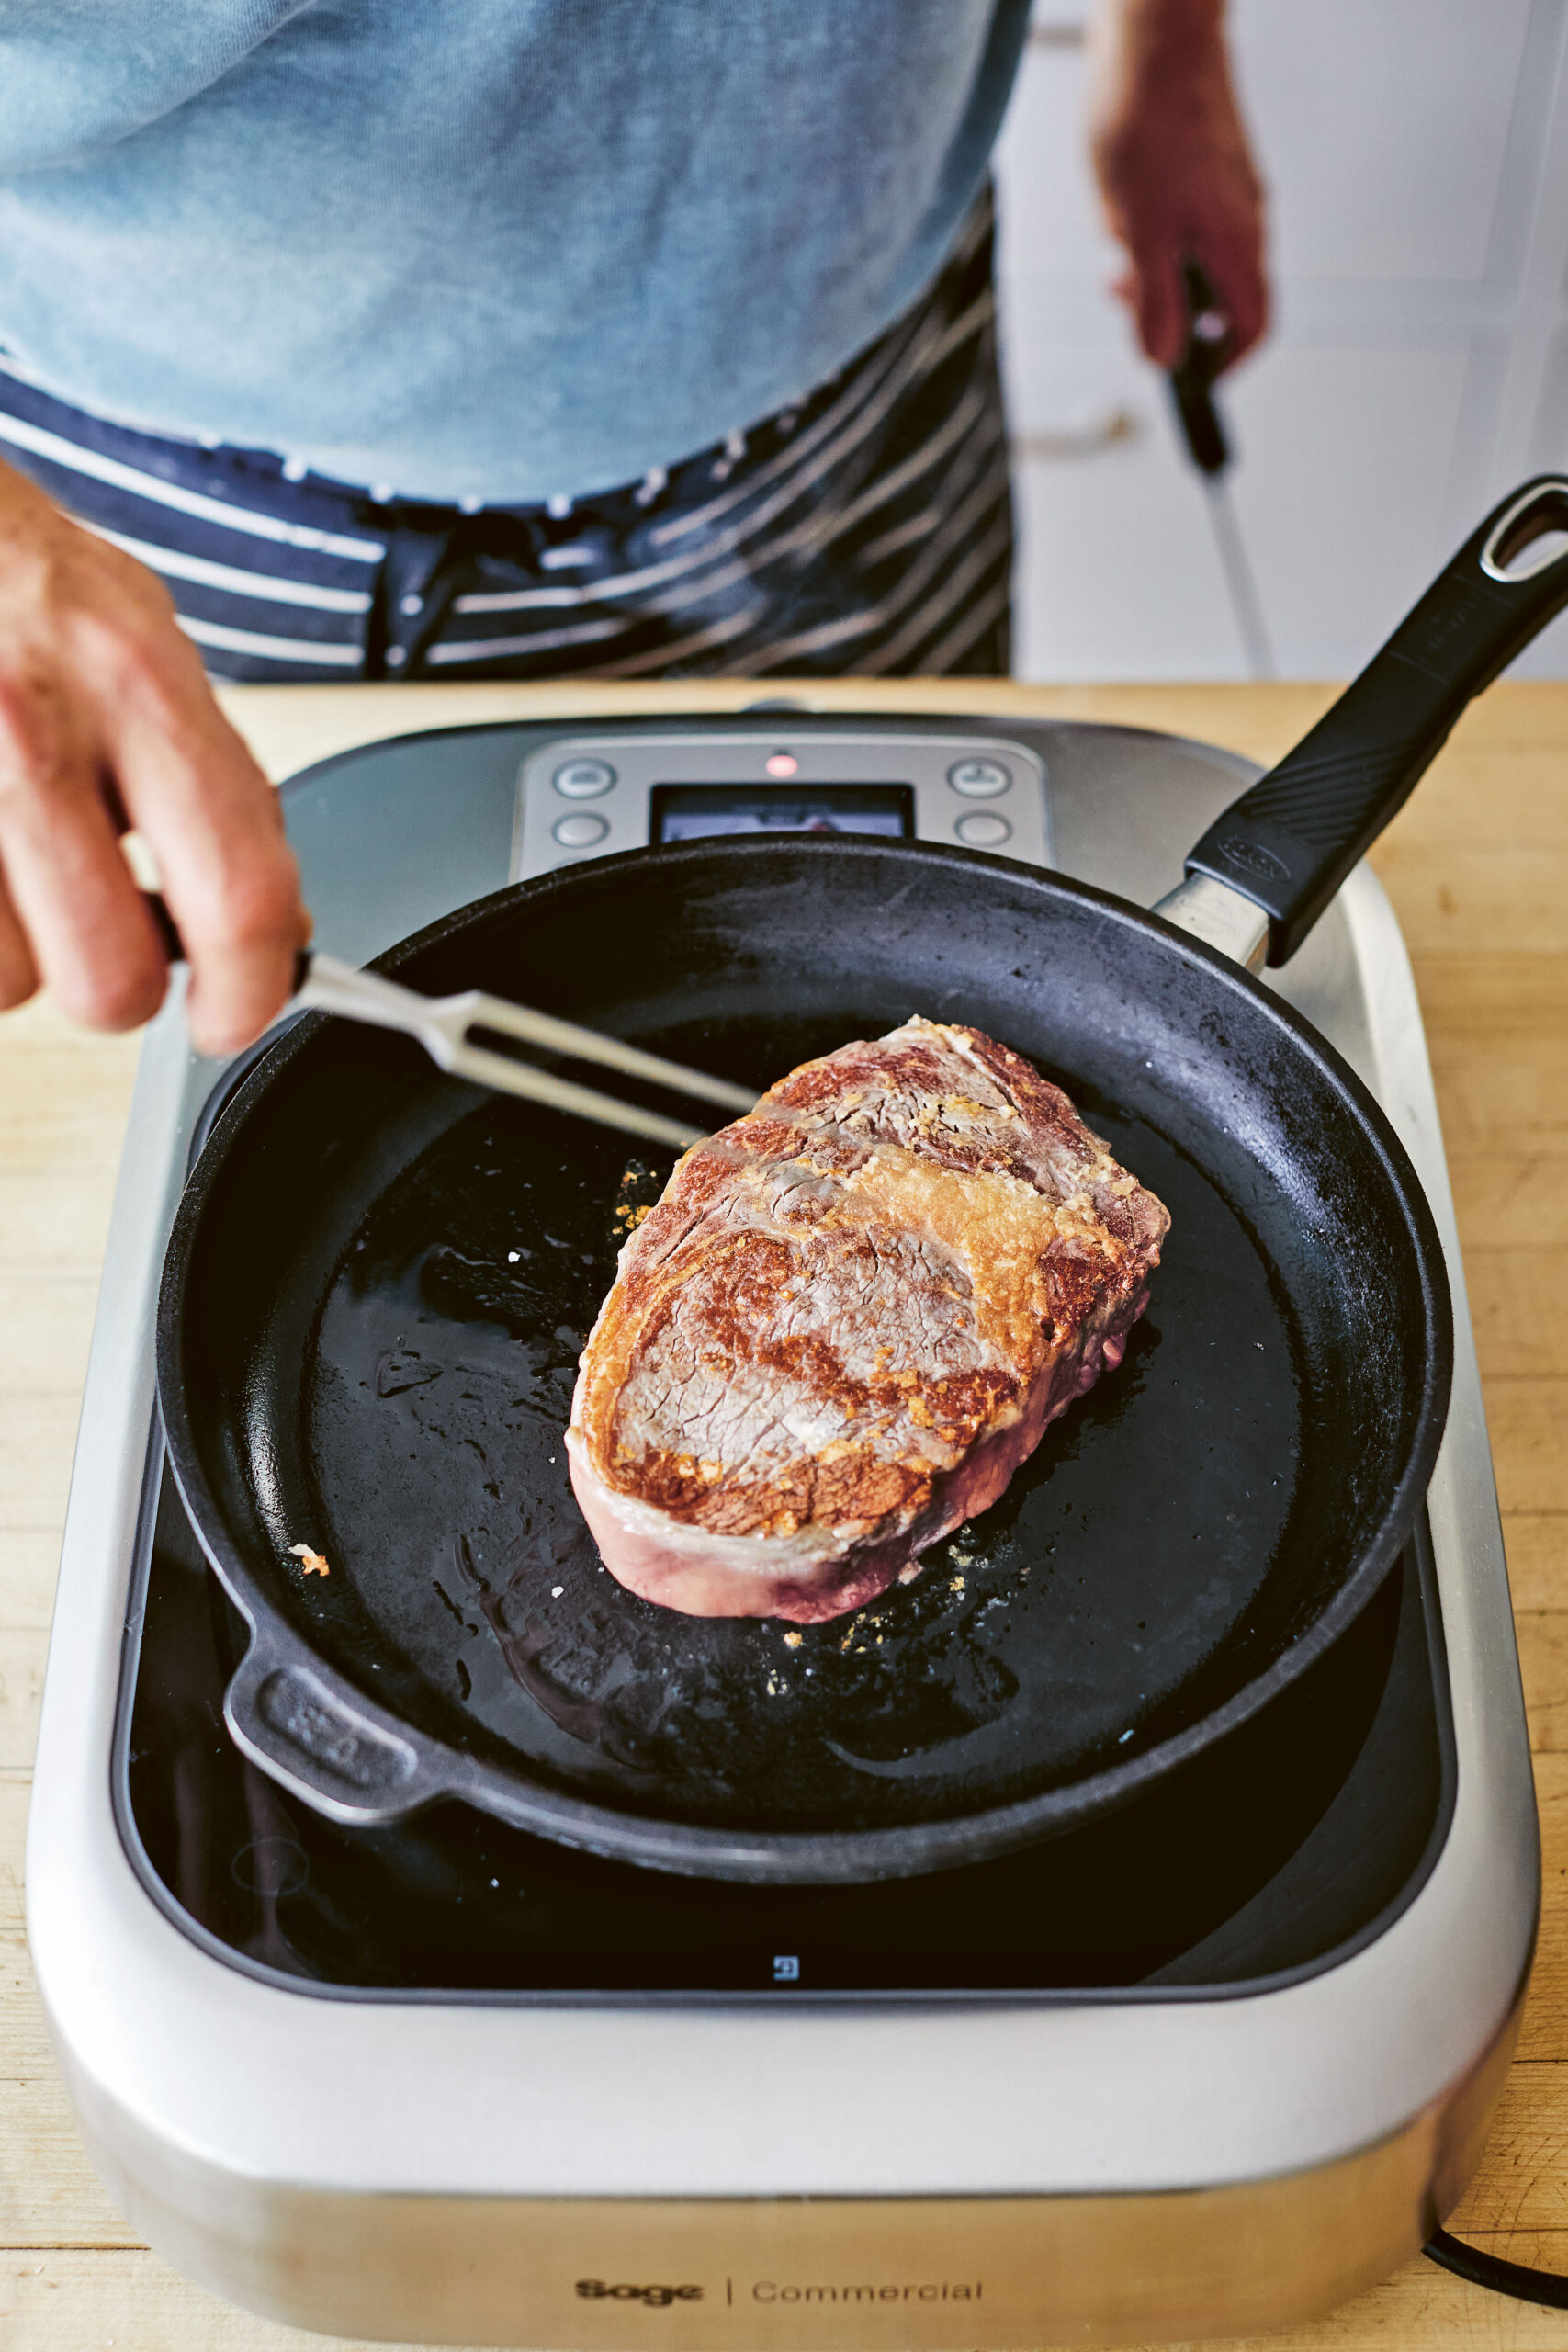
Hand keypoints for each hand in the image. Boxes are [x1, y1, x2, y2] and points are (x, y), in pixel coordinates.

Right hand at [0, 455, 307, 1052]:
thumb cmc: (15, 580)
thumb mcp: (145, 644)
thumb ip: (216, 781)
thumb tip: (280, 918)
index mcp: (137, 687)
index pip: (242, 896)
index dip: (252, 992)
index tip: (237, 1015)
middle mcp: (33, 730)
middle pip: (110, 981)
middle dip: (119, 983)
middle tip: (109, 936)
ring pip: (8, 984)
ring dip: (18, 951)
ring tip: (12, 862)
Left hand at [1087, 0, 1267, 371]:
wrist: (1154, 33)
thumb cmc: (1148, 117)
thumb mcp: (1136, 229)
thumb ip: (1153, 300)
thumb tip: (1161, 358)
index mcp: (1237, 241)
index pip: (1252, 326)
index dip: (1223, 363)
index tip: (1191, 382)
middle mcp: (1245, 218)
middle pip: (1220, 297)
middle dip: (1170, 310)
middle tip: (1124, 298)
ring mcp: (1230, 191)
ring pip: (1197, 257)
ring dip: (1155, 267)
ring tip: (1114, 236)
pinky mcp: (1209, 167)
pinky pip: (1185, 222)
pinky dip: (1153, 231)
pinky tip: (1119, 203)